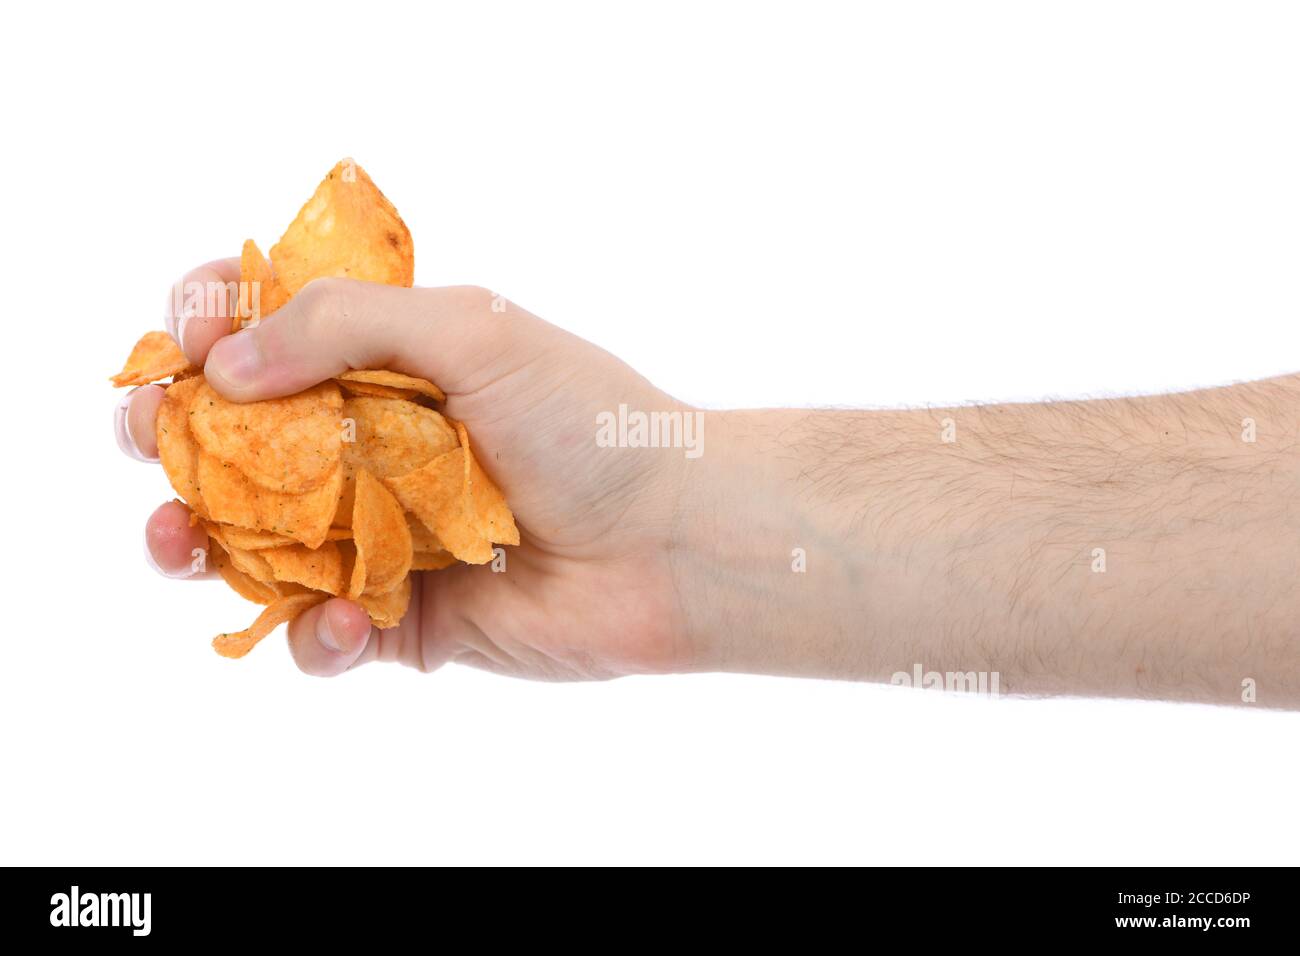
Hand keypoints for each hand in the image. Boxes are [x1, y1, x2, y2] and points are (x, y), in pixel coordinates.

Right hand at [117, 259, 696, 677]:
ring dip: (194, 542)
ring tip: (178, 541)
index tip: (189, 340)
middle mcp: (372, 448)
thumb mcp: (473, 331)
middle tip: (156, 438)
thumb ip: (345, 324)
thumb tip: (223, 369)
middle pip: (233, 440)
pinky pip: (322, 634)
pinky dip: (315, 635)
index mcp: (390, 365)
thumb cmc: (592, 423)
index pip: (267, 332)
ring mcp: (381, 535)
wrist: (675, 541)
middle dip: (173, 435)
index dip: (209, 329)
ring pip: (252, 545)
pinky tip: (347, 622)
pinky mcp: (405, 618)